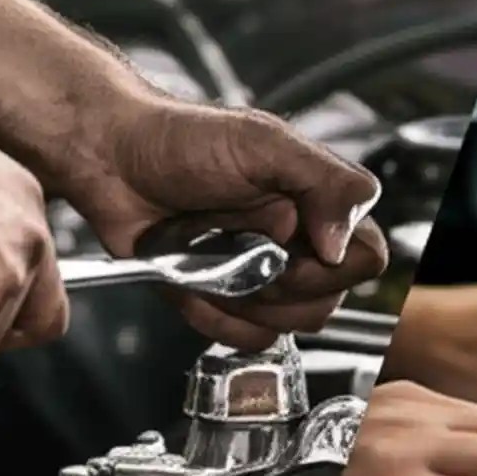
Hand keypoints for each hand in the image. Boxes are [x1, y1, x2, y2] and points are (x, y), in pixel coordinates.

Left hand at [62, 95, 388, 349]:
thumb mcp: (263, 142)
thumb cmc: (181, 137)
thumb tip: (342, 245)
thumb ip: (324, 183)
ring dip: (243, 302)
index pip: (366, 257)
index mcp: (319, 203)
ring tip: (210, 260)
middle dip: (279, 287)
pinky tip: (191, 283)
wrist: (110, 156)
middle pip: (326, 302)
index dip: (332, 266)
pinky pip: (242, 338)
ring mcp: (260, 275)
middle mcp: (297, 242)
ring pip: (285, 326)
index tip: (295, 247)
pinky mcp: (223, 299)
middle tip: (243, 252)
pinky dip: (214, 318)